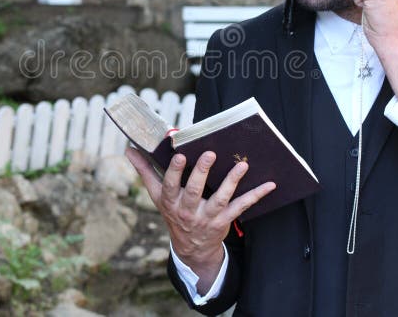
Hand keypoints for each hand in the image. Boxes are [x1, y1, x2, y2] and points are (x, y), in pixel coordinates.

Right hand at [126, 148, 275, 292]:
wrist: (190, 247)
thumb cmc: (173, 212)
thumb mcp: (156, 195)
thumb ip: (145, 171)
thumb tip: (128, 150)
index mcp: (170, 201)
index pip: (170, 186)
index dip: (175, 172)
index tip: (180, 156)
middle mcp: (188, 210)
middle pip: (194, 190)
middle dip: (201, 172)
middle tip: (209, 154)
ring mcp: (207, 216)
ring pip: (220, 198)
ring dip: (232, 181)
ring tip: (242, 166)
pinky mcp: (224, 221)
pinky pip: (241, 207)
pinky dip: (256, 196)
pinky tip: (269, 185)